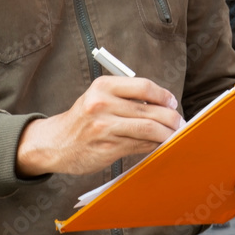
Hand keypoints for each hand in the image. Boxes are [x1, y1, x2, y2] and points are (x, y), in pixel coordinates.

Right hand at [15, 76, 183, 176]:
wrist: (54, 143)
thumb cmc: (82, 119)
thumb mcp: (98, 98)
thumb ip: (126, 98)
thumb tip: (163, 105)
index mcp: (102, 86)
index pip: (144, 86)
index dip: (163, 95)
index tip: (172, 102)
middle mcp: (102, 104)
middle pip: (150, 109)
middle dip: (171, 118)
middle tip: (180, 122)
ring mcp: (104, 127)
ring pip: (148, 129)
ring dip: (167, 133)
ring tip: (175, 134)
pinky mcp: (107, 148)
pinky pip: (140, 145)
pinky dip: (153, 145)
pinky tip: (158, 144)